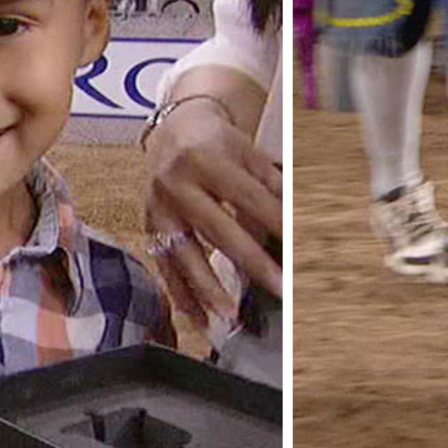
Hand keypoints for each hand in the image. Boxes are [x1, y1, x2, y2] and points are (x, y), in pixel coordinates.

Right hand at [143, 97, 281, 328]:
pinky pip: (163, 266)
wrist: (172, 130)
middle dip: (249, 262)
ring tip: (229, 315)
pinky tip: (198, 317)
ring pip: (182, 254)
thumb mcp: (246, 151)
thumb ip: (271, 183)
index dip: (274, 221)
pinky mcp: (148, 227)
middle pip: (215, 229)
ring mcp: (158, 209)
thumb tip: (296, 216)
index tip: (298, 245)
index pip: (246, 196)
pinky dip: (180, 294)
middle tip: (278, 287)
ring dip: (206, 289)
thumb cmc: (215, 143)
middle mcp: (176, 185)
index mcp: (204, 159)